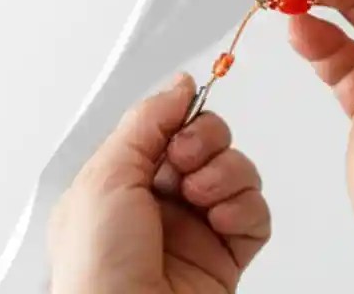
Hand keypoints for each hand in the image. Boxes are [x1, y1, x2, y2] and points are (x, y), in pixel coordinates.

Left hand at [48, 73, 270, 293]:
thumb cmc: (97, 270)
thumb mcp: (104, 177)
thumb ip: (146, 122)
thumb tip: (180, 85)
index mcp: (120, 182)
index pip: (167, 127)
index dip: (183, 117)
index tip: (183, 119)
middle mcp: (158, 203)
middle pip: (208, 143)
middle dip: (207, 142)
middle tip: (187, 162)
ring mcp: (195, 230)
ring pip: (237, 173)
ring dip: (227, 174)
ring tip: (202, 197)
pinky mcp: (226, 257)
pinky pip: (256, 214)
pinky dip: (247, 208)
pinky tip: (223, 219)